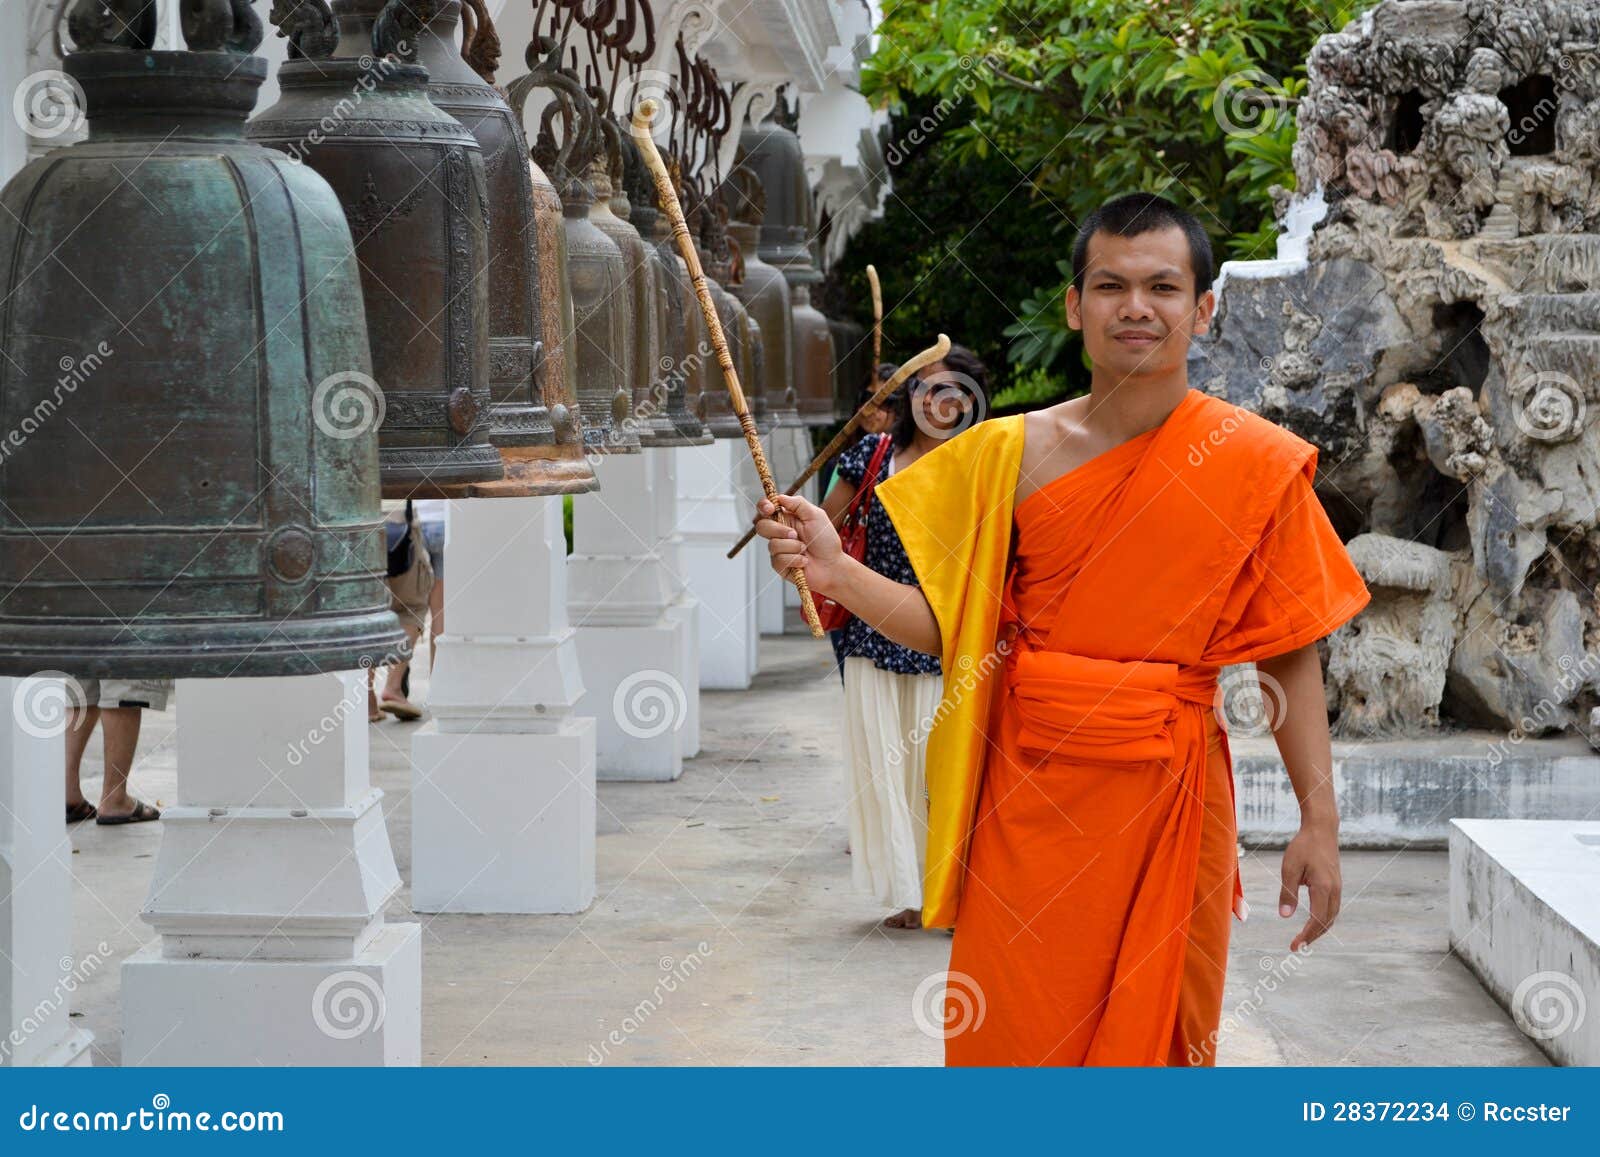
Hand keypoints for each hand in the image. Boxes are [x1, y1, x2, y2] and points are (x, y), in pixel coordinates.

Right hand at [754, 493, 845, 592]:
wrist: (832, 565)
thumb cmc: (826, 541)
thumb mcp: (816, 516)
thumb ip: (798, 504)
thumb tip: (780, 497)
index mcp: (786, 518)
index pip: (766, 509)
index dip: (763, 506)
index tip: (770, 509)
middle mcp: (779, 533)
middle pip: (762, 526)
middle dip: (779, 530)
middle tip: (795, 534)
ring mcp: (778, 549)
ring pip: (773, 545)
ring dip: (793, 547)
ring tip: (805, 549)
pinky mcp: (780, 565)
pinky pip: (778, 560)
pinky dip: (795, 559)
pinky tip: (804, 561)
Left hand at [1279, 822, 1340, 951]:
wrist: (1322, 829)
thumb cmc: (1303, 846)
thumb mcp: (1289, 868)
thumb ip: (1288, 893)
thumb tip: (1284, 916)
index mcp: (1323, 888)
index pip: (1316, 920)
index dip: (1306, 935)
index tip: (1294, 946)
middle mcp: (1335, 891)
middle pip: (1327, 922)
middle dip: (1312, 936)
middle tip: (1296, 946)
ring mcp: (1338, 888)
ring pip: (1332, 917)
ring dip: (1319, 929)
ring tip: (1304, 938)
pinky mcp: (1336, 884)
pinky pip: (1332, 908)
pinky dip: (1324, 919)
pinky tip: (1313, 922)